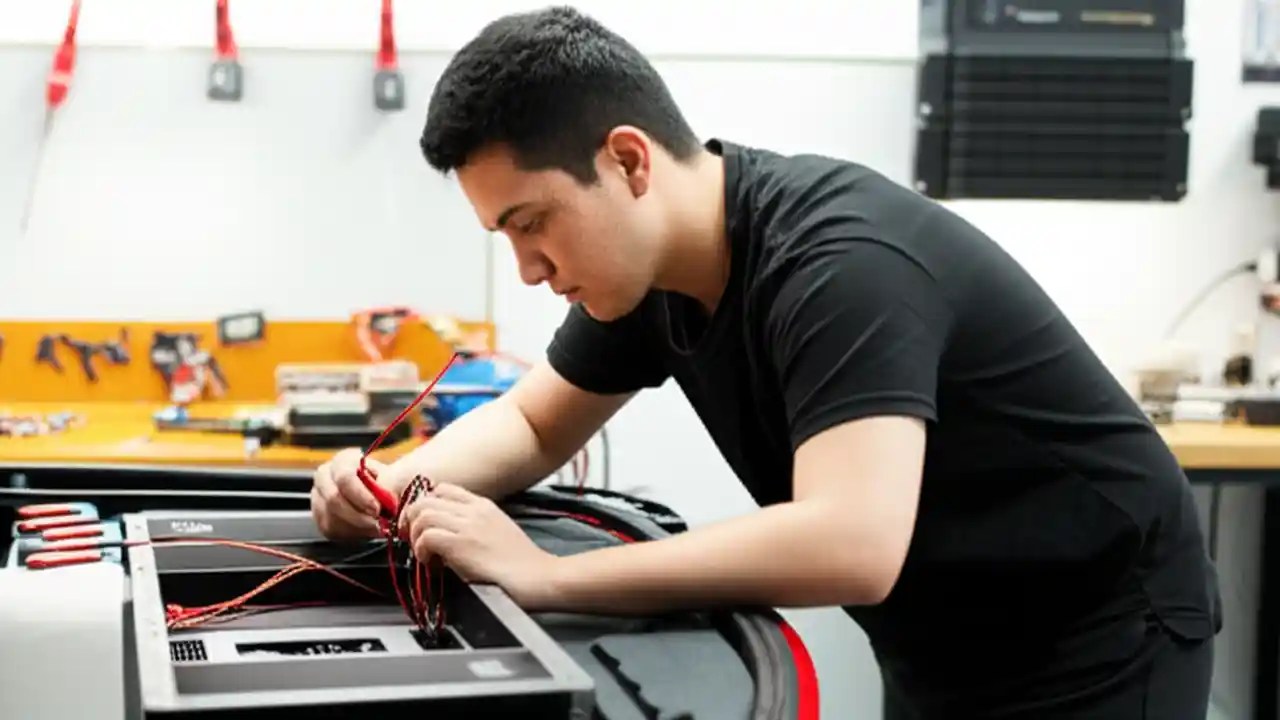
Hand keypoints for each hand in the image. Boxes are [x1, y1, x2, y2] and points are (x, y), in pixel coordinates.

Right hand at [311, 447, 405, 540]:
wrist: (375, 494)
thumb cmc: (382, 483)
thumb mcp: (387, 477)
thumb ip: (385, 485)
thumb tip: (388, 498)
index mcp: (342, 461)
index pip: (344, 477)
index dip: (361, 496)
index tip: (377, 509)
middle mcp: (324, 476)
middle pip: (334, 499)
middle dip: (359, 515)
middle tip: (378, 524)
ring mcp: (318, 496)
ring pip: (332, 517)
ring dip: (357, 526)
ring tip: (376, 527)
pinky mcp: (319, 516)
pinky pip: (331, 529)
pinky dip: (352, 533)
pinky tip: (365, 529)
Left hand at [401, 483, 558, 608]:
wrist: (539, 577)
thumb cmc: (523, 564)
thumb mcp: (500, 532)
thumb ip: (475, 527)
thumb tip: (449, 536)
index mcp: (484, 505)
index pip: (442, 489)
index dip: (425, 505)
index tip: (423, 525)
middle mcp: (474, 510)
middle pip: (425, 498)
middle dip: (412, 520)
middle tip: (415, 540)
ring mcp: (467, 526)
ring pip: (422, 513)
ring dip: (416, 535)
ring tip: (424, 554)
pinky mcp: (461, 545)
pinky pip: (426, 536)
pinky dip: (421, 551)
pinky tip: (431, 564)